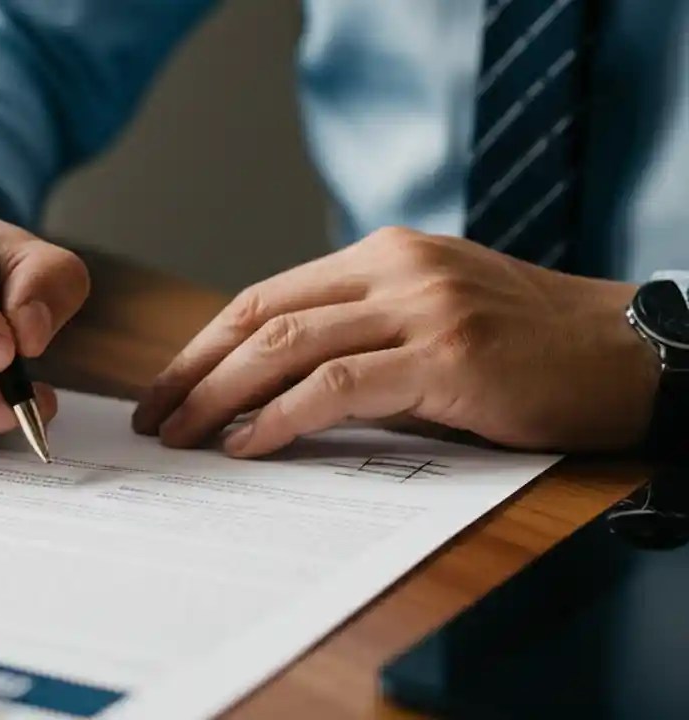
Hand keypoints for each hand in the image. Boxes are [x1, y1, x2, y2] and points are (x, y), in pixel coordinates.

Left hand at [132, 227, 659, 456]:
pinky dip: (279, 416)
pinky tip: (245, 443)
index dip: (206, 343)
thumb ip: (360, 331)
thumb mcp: (431, 315)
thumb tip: (268, 386)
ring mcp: (421, 307)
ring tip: (183, 435)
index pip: (268, 295)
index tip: (166, 384)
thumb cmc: (526, 345)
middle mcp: (395, 269)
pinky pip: (337, 386)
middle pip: (262, 316)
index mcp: (383, 254)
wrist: (625, 350)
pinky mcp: (447, 355)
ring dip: (220, 396)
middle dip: (194, 370)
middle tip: (154, 415)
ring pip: (287, 346)